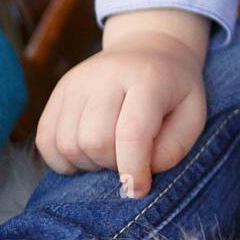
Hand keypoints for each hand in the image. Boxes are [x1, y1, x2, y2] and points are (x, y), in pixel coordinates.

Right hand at [36, 9, 210, 197]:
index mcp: (147, 78)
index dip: (133, 169)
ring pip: (66, 144)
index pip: (131, 133)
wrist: (150, 49)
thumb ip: (173, 148)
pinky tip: (87, 155)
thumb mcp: (193, 115)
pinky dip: (63, 159)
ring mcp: (75, 81)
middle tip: (130, 160)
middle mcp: (105, 75)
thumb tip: (138, 174)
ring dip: (89, 163)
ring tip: (111, 154)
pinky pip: (45, 140)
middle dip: (112, 165)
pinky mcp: (57, 91)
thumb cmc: (175, 91)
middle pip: (94, 141)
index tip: (138, 190)